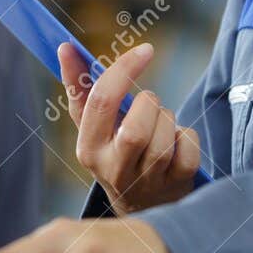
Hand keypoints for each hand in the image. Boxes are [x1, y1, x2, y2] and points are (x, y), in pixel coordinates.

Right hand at [59, 42, 199, 213]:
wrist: (139, 205)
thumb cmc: (113, 150)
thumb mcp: (91, 125)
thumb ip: (79, 86)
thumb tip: (65, 47)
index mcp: (88, 149)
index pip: (101, 103)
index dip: (124, 70)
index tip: (146, 50)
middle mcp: (114, 169)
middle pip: (136, 129)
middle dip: (150, 104)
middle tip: (150, 104)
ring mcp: (147, 181)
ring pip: (164, 138)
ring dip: (167, 120)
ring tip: (160, 126)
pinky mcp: (176, 185)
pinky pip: (188, 148)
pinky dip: (186, 136)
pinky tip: (176, 143)